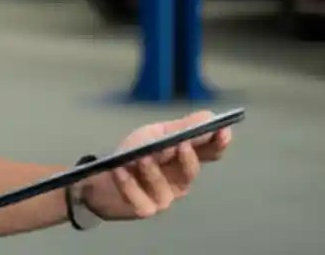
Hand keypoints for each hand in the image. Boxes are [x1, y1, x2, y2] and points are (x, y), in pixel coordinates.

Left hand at [80, 110, 233, 220]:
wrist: (102, 179)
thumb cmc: (132, 154)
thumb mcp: (153, 135)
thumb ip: (179, 128)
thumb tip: (208, 115)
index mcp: (185, 160)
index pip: (209, 153)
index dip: (218, 143)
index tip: (222, 131)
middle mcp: (179, 181)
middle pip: (190, 172)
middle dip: (188, 158)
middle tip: (182, 143)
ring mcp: (163, 198)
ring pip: (163, 185)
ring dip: (152, 170)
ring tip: (141, 156)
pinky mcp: (144, 209)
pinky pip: (139, 198)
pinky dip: (128, 183)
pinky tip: (120, 169)